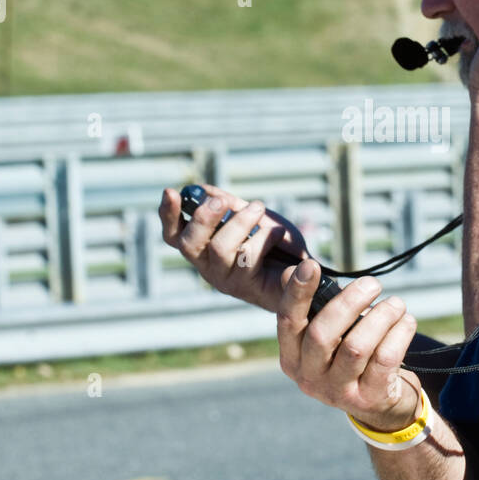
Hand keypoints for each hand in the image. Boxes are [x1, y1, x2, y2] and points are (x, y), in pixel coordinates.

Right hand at [159, 184, 307, 312]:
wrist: (309, 272)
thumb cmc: (277, 245)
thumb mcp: (253, 218)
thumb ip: (230, 206)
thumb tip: (204, 191)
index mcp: (204, 249)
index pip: (174, 235)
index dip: (168, 215)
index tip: (170, 192)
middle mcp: (209, 267)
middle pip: (189, 244)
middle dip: (203, 218)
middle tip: (222, 202)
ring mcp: (227, 280)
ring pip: (220, 248)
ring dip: (241, 222)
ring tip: (259, 208)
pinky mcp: (248, 288)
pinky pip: (249, 257)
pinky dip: (265, 236)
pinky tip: (279, 233)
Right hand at [276, 261, 421, 432]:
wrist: (380, 405)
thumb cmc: (350, 355)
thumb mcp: (330, 333)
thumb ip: (315, 304)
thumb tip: (297, 267)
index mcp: (293, 357)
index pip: (288, 321)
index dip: (297, 293)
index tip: (311, 265)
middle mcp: (310, 377)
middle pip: (322, 334)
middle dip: (349, 302)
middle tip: (373, 284)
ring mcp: (339, 392)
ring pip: (356, 347)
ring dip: (381, 317)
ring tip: (396, 304)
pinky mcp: (369, 399)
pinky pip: (385, 359)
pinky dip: (399, 334)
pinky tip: (406, 322)